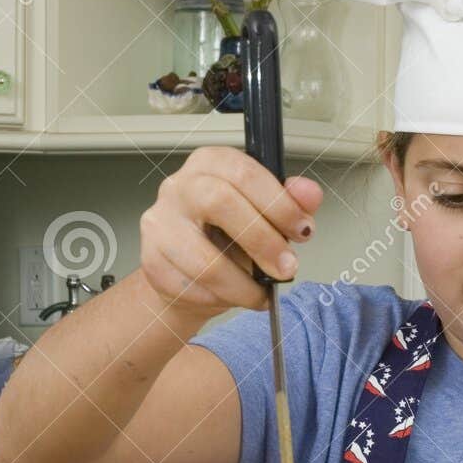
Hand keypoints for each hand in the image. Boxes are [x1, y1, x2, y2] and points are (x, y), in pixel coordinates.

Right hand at [138, 146, 322, 319]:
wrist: (189, 275)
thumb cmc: (228, 238)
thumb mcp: (266, 215)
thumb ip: (290, 202)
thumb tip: (310, 193)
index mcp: (211, 163)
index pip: (244, 171)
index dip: (279, 203)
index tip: (302, 231)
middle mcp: (179, 186)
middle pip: (219, 202)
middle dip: (262, 241)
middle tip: (286, 267)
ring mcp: (160, 223)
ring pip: (204, 259)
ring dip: (243, 285)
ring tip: (260, 294)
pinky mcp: (152, 261)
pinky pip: (192, 287)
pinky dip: (222, 298)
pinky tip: (233, 295)